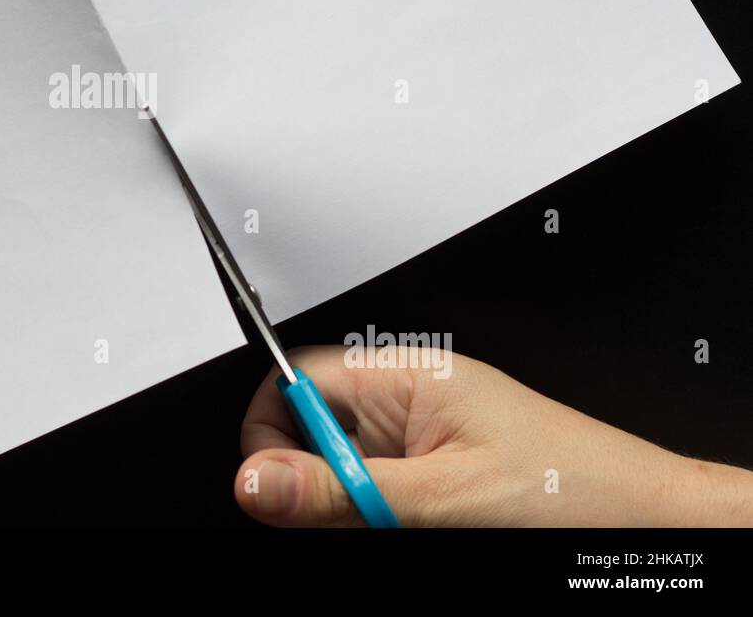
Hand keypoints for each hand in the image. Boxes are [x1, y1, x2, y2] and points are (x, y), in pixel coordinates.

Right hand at [235, 345, 752, 526]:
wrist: (651, 528)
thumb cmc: (577, 492)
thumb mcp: (444, 497)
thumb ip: (344, 493)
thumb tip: (257, 480)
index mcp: (406, 376)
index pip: (296, 379)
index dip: (270, 429)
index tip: (270, 484)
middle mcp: (406, 406)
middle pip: (311, 434)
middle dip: (313, 482)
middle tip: (350, 520)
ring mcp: (418, 449)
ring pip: (339, 477)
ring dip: (349, 512)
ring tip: (400, 527)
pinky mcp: (432, 488)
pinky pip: (374, 504)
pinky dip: (376, 524)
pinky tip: (410, 532)